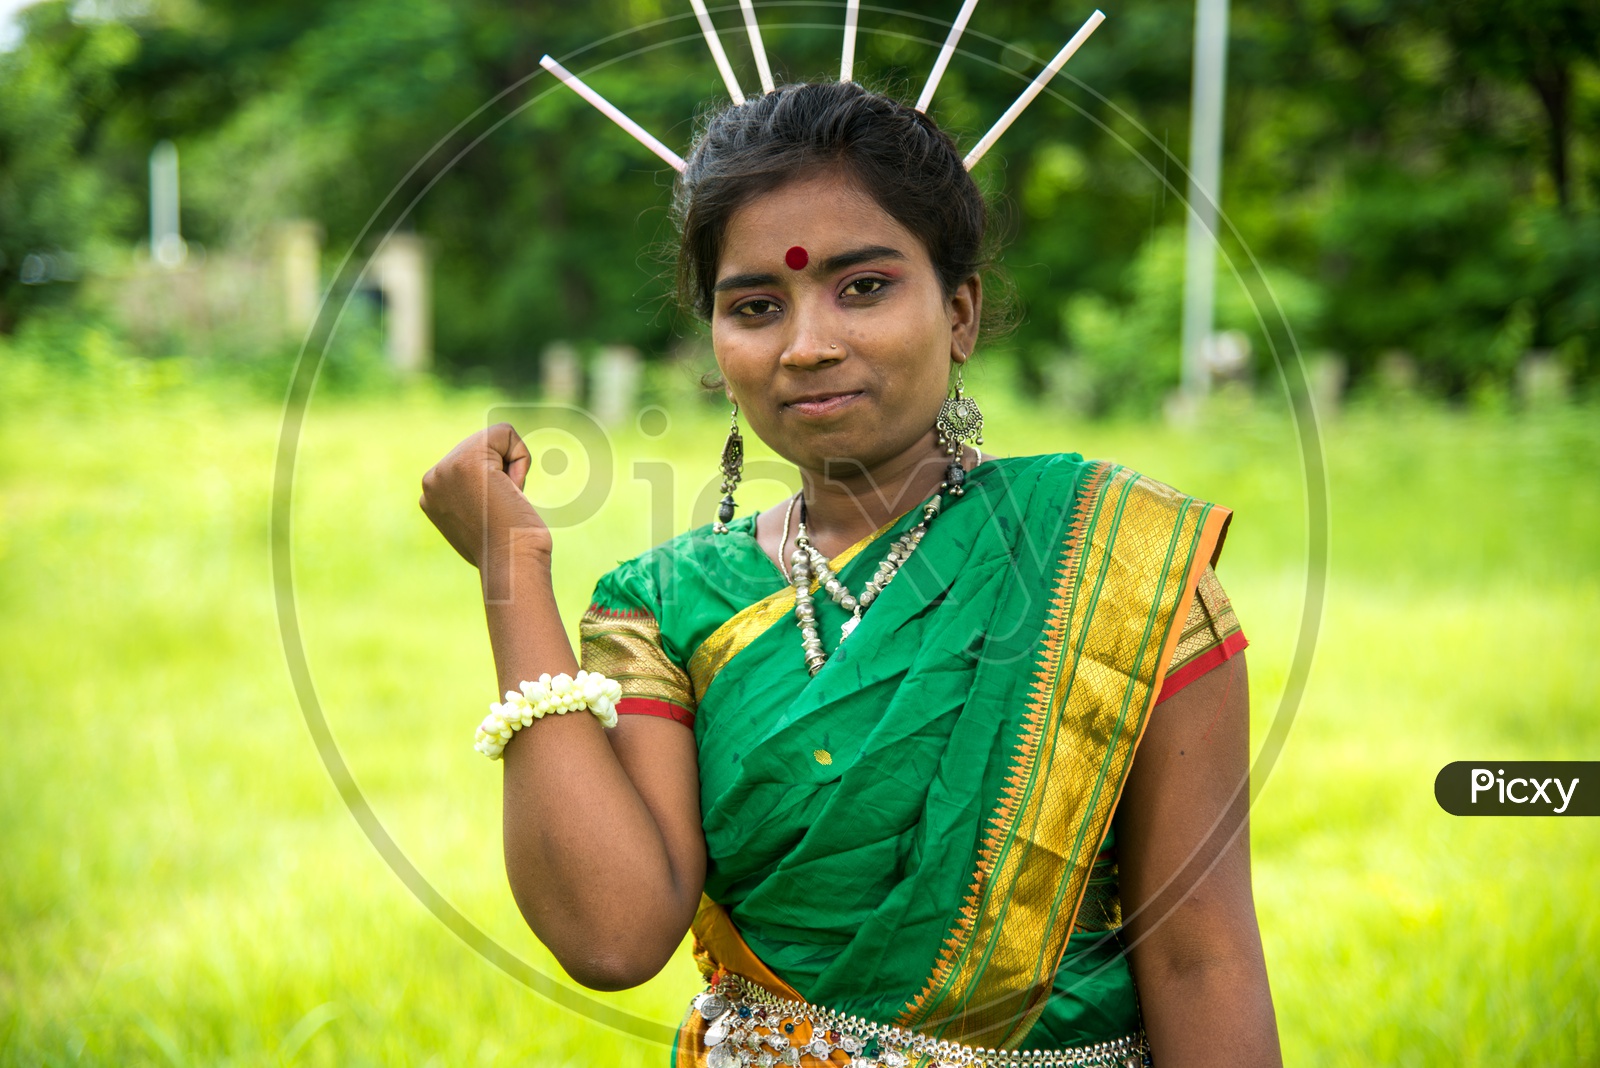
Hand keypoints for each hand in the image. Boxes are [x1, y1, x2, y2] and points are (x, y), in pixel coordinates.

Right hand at [419, 422, 552, 568]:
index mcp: (432, 493)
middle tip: (502, 508)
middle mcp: (432, 478)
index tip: (494, 512)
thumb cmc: (505, 550)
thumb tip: (490, 488)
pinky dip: (521, 458)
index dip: (496, 482)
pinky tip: (512, 490)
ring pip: (495, 437)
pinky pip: (505, 432)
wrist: (512, 563)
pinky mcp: (467, 461)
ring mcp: (445, 469)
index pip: (474, 460)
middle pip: (484, 445)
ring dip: (513, 468)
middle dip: (504, 472)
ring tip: (505, 501)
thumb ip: (474, 496)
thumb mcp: (479, 519)